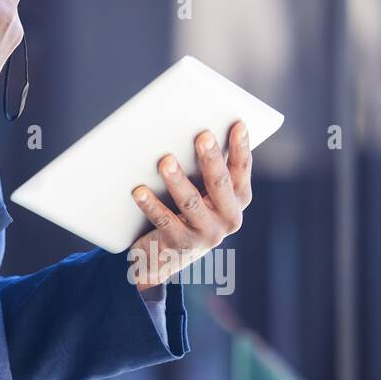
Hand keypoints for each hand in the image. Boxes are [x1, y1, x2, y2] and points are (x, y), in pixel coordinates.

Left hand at [127, 121, 252, 291]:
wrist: (167, 255)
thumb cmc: (187, 209)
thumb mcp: (203, 190)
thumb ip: (206, 166)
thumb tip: (199, 130)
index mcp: (238, 199)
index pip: (241, 169)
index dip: (241, 147)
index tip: (238, 124)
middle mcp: (228, 218)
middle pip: (219, 184)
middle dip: (211, 158)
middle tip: (202, 135)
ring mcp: (206, 234)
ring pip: (191, 203)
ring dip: (177, 180)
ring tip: (165, 160)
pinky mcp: (181, 245)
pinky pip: (164, 221)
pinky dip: (151, 205)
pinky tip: (139, 190)